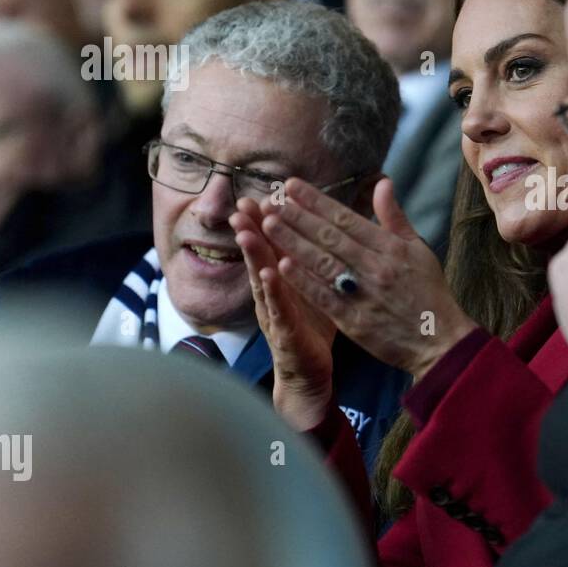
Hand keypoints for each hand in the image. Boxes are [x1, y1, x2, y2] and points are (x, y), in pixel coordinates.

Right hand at [231, 199, 337, 430]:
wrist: (312, 374)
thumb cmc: (313, 327)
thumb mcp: (316, 287)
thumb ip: (315, 259)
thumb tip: (325, 227)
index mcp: (284, 280)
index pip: (274, 244)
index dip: (268, 220)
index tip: (263, 192)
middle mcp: (272, 294)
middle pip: (261, 256)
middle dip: (251, 229)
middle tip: (242, 203)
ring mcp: (275, 313)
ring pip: (261, 278)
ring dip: (254, 254)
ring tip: (246, 231)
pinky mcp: (285, 333)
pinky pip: (277, 309)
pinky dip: (272, 291)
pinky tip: (267, 274)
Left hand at [260, 177, 477, 379]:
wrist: (440, 341)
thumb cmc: (429, 292)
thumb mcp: (419, 249)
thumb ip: (395, 216)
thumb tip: (382, 182)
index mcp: (391, 248)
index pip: (347, 218)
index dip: (318, 201)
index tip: (293, 186)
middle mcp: (376, 267)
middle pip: (330, 237)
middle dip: (298, 216)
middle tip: (272, 199)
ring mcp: (364, 294)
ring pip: (322, 263)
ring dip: (293, 243)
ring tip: (268, 225)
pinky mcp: (354, 321)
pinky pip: (324, 297)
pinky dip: (304, 281)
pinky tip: (281, 266)